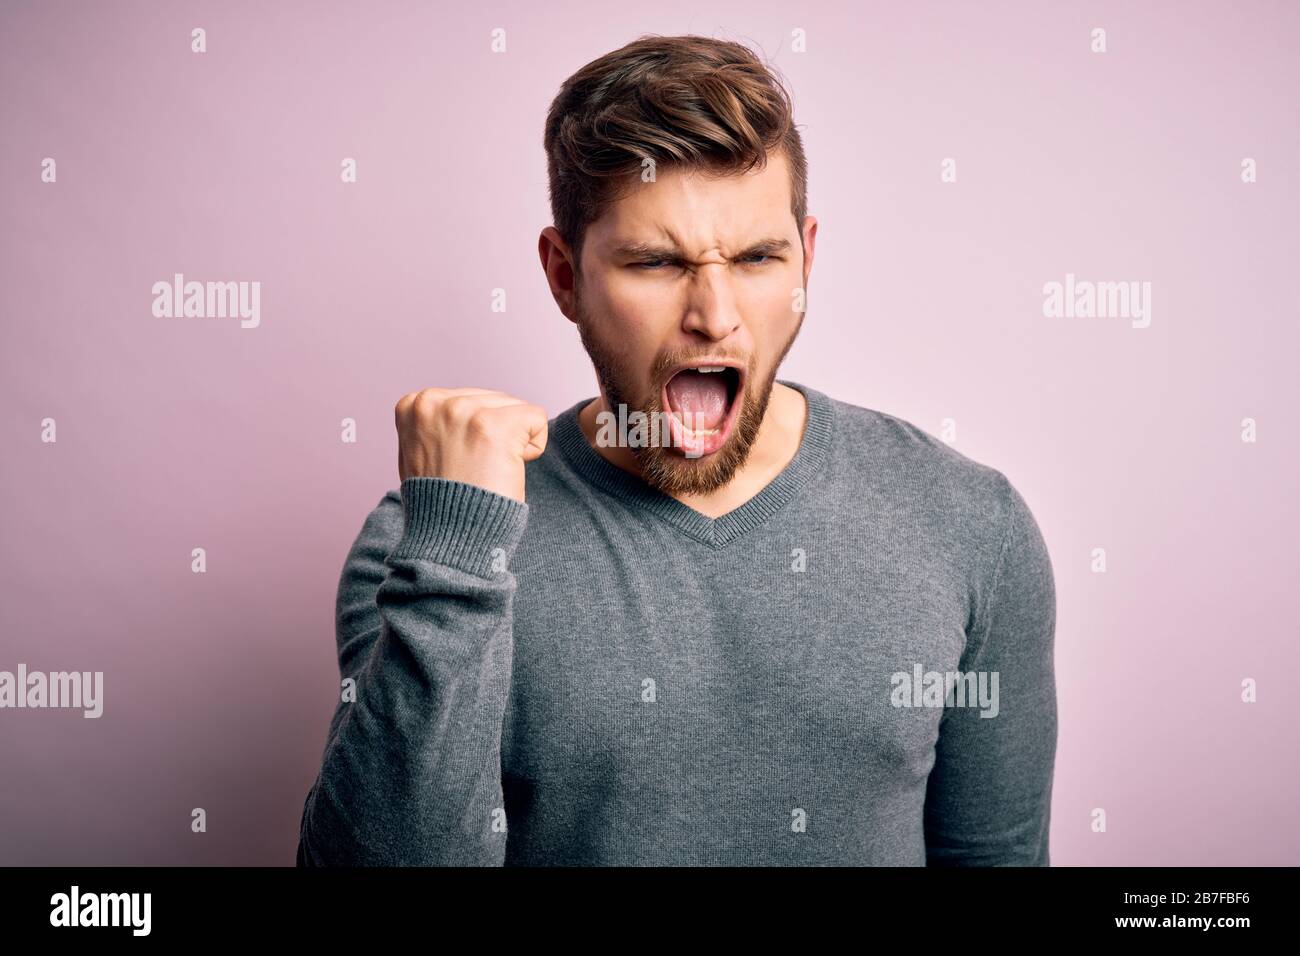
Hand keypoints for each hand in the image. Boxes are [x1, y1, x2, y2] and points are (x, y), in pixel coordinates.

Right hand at [394, 388, 547, 502]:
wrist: (450, 539)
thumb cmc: (440, 504)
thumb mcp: (420, 454)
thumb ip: (436, 426)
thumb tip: (456, 411)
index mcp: (414, 405)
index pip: (469, 399)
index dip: (472, 434)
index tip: (457, 463)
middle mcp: (435, 402)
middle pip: (495, 400)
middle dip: (495, 435)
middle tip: (474, 471)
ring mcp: (464, 411)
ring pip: (517, 408)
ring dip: (513, 442)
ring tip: (486, 471)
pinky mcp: (495, 425)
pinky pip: (536, 419)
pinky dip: (533, 447)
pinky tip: (507, 469)